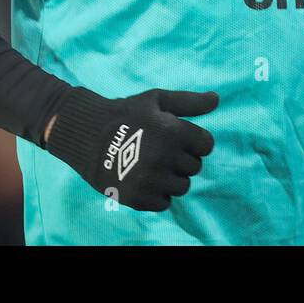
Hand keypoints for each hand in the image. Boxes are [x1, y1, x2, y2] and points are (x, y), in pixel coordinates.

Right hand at [45, 87, 217, 210]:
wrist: (86, 135)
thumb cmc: (126, 114)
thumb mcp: (157, 100)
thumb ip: (189, 102)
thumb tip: (217, 99)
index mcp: (173, 131)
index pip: (206, 145)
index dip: (194, 140)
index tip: (177, 137)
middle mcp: (164, 157)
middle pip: (195, 167)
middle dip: (182, 158)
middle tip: (160, 149)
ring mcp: (151, 180)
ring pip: (182, 187)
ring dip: (171, 177)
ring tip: (151, 164)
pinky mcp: (138, 198)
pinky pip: (165, 203)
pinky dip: (157, 194)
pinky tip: (143, 178)